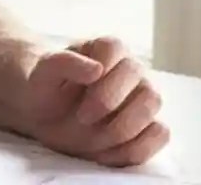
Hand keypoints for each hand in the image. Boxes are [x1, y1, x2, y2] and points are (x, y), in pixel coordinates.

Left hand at [23, 37, 169, 166]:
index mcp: (104, 49)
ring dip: (123, 127)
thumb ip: (62, 63)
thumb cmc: (45, 90)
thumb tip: (96, 68)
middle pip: (140, 78)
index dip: (98, 72)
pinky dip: (137, 147)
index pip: (114, 48)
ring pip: (153, 103)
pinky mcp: (148, 124)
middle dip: (110, 103)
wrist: (46, 116)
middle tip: (82, 118)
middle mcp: (130, 69)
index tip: (79, 92)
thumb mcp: (41, 76)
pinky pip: (160, 134)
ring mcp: (142, 96)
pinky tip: (107, 152)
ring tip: (94, 137)